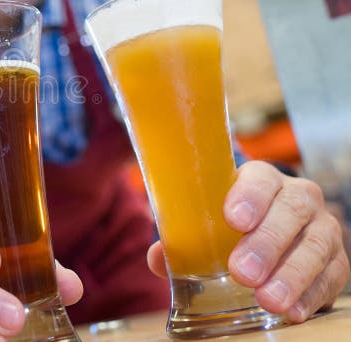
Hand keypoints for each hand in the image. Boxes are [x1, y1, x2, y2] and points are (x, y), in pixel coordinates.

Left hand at [147, 161, 349, 322]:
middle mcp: (298, 197)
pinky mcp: (336, 259)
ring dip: (291, 275)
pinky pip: (331, 275)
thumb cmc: (229, 225)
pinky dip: (312, 294)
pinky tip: (293, 311)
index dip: (249, 196)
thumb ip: (182, 240)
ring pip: (315, 245)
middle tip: (242, 272)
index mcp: (262, 179)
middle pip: (290, 211)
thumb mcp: (206, 223)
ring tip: (267, 299)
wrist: (271, 230)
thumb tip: (158, 258)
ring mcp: (321, 227)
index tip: (233, 219)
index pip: (260, 178)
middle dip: (266, 243)